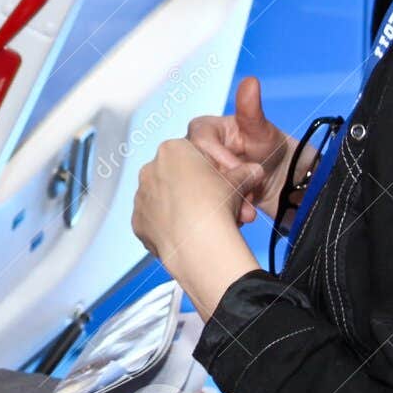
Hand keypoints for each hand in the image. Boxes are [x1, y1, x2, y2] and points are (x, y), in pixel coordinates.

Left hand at [133, 138, 259, 313]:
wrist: (198, 243)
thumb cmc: (215, 206)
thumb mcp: (238, 182)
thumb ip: (245, 173)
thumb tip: (255, 171)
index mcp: (172, 149)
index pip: (195, 156)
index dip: (215, 173)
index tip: (226, 188)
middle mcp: (150, 169)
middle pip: (178, 178)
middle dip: (198, 192)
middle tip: (220, 210)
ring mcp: (141, 196)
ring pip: (166, 200)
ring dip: (184, 209)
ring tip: (206, 226)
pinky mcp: (138, 222)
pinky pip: (156, 222)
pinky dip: (170, 228)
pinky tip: (188, 236)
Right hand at [185, 77, 292, 222]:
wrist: (278, 180)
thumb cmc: (269, 147)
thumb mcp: (261, 130)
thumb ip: (251, 109)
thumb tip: (251, 81)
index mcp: (203, 131)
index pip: (199, 142)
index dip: (218, 157)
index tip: (239, 171)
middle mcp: (194, 153)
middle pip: (195, 169)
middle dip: (222, 186)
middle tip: (246, 196)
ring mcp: (196, 176)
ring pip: (198, 191)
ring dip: (221, 204)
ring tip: (246, 211)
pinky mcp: (201, 197)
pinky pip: (200, 207)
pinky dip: (219, 215)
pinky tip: (238, 219)